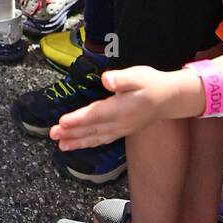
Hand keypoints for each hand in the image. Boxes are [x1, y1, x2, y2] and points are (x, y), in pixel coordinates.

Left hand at [49, 66, 177, 147]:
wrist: (169, 99)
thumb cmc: (152, 84)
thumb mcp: (138, 76)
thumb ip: (122, 79)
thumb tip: (107, 80)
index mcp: (120, 109)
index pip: (94, 115)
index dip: (77, 120)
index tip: (62, 122)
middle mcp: (119, 123)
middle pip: (91, 129)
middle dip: (71, 133)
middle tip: (53, 135)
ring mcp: (121, 129)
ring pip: (96, 137)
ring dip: (78, 141)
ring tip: (61, 146)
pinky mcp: (122, 130)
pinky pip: (103, 139)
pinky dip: (90, 142)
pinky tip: (81, 144)